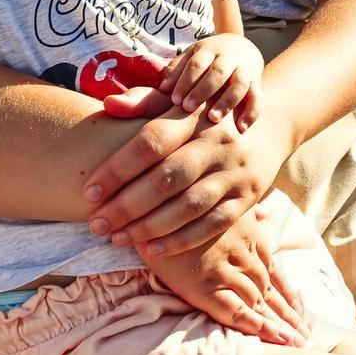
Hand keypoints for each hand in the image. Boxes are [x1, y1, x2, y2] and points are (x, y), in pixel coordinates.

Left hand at [89, 108, 294, 260]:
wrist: (266, 130)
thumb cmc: (202, 121)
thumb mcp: (177, 105)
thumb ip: (143, 104)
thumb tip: (108, 105)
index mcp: (194, 118)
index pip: (151, 141)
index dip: (118, 168)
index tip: (89, 193)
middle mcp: (217, 143)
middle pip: (167, 177)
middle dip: (127, 205)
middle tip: (96, 225)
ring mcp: (234, 172)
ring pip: (189, 205)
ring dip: (150, 226)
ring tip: (117, 239)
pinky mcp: (246, 199)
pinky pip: (213, 224)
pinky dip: (182, 240)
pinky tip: (152, 250)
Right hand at [147, 208, 307, 344]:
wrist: (150, 205)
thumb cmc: (178, 200)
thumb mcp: (216, 200)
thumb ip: (242, 211)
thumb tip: (262, 212)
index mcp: (246, 233)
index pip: (271, 267)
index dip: (284, 288)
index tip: (297, 305)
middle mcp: (242, 253)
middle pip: (269, 288)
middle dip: (286, 311)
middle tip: (304, 331)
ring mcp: (225, 271)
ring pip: (260, 302)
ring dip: (281, 323)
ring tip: (299, 341)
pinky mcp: (205, 288)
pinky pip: (238, 312)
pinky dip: (260, 327)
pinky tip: (280, 339)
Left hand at [159, 34, 263, 128]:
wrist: (241, 48)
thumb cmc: (207, 60)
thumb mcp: (191, 57)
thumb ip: (176, 70)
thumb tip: (163, 88)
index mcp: (208, 50)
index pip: (196, 64)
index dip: (185, 81)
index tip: (175, 99)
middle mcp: (228, 58)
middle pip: (218, 72)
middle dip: (203, 90)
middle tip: (188, 108)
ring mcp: (244, 70)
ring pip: (239, 84)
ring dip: (226, 101)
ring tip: (213, 119)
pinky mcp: (256, 82)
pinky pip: (257, 97)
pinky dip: (251, 112)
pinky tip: (241, 128)